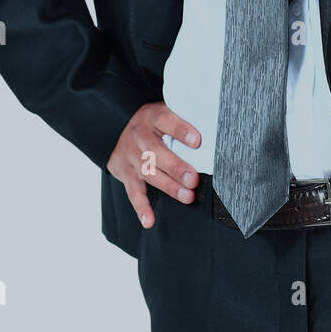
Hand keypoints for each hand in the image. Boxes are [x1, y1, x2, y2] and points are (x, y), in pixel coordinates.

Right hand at [107, 101, 201, 228]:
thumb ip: (185, 118)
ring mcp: (130, 156)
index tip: (197, 141)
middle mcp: (139, 136)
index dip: (181, 130)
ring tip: (187, 196)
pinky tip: (149, 220)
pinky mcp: (125, 173)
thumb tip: (214, 127)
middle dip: (176, 167)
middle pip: (156, 152)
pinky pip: (133, 192)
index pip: (165, 120)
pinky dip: (141, 208)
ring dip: (168, 187)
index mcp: (153, 117)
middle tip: (193, 179)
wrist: (116, 127)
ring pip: (148, 173)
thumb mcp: (165, 111)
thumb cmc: (152, 122)